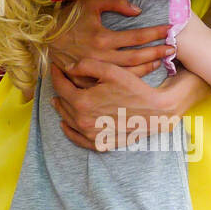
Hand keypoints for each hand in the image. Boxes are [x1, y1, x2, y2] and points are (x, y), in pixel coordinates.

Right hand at [49, 0, 172, 77]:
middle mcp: (101, 57)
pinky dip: (131, 78)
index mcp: (102, 38)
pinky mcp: (89, 79)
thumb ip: (115, 2)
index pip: (137, 36)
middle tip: (173, 48)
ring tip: (161, 61)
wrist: (43, 37)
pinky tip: (141, 73)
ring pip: (128, 73)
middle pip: (137, 57)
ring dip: (148, 67)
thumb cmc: (69, 17)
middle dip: (157, 52)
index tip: (170, 29)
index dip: (156, 33)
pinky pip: (114, 81)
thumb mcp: (90, 3)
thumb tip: (138, 11)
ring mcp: (95, 71)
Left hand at [50, 58, 185, 150]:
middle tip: (60, 79)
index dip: (56, 74)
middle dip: (60, 89)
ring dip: (62, 107)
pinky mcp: (99, 143)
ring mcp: (91, 135)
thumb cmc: (134, 89)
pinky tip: (65, 123)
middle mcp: (83, 121)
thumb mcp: (111, 71)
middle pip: (62, 103)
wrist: (155, 112)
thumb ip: (86, 66)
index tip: (56, 66)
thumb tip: (68, 67)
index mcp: (82, 102)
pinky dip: (69, 131)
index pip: (60, 86)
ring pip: (67, 120)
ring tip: (60, 98)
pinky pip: (77, 139)